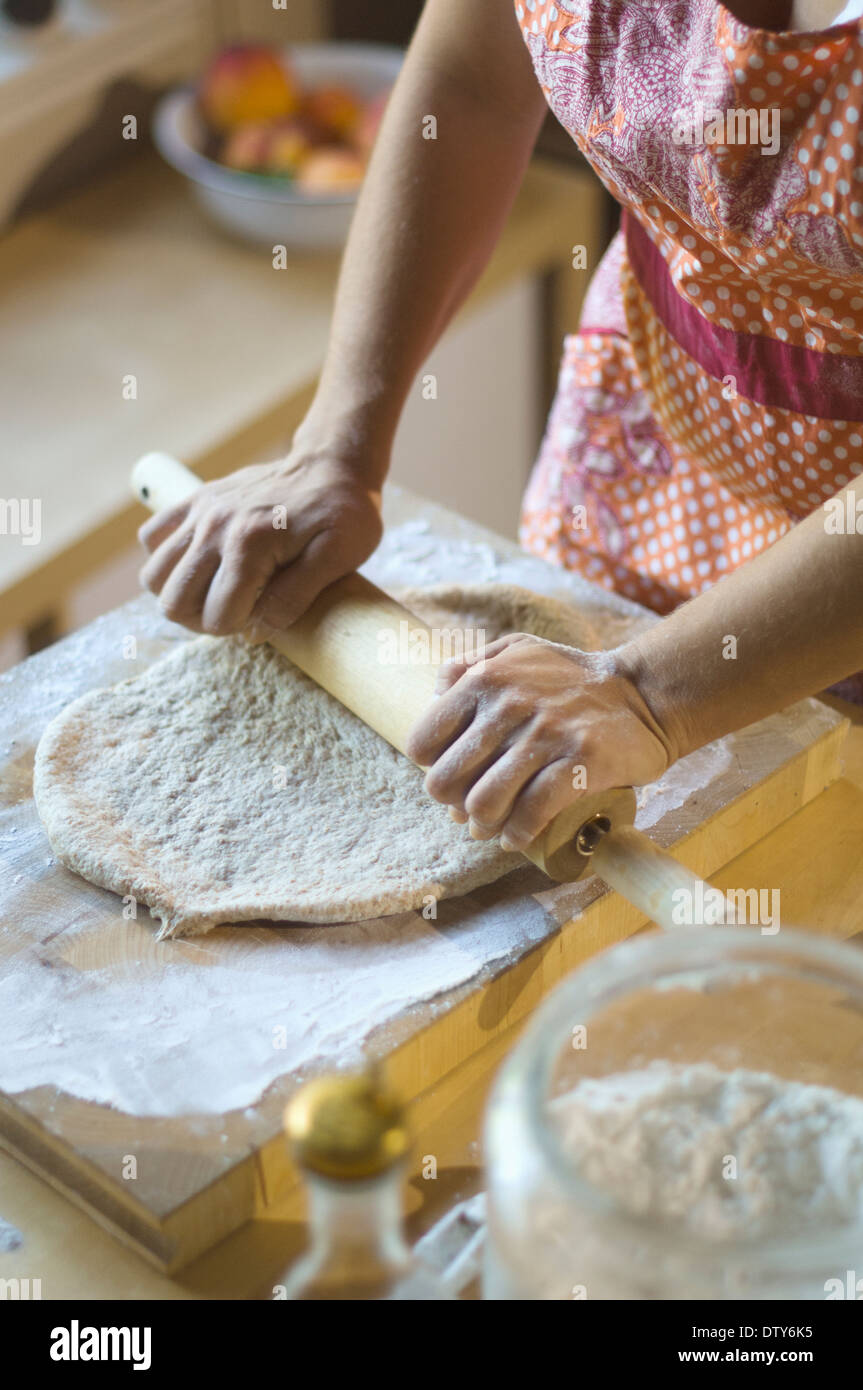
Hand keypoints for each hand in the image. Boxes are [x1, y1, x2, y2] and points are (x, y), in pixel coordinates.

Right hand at [138, 450, 382, 634]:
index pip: (216, 617)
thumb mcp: (338, 559)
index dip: (237, 628)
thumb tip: (254, 632)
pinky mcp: (196, 499)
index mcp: (250, 545)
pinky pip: (152, 536)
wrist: (333, 464)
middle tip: (234, 612)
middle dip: (201, 620)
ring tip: (214, 592)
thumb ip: (295, 598)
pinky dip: (167, 559)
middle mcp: (215, 527)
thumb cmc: (344, 514)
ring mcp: (201, 511)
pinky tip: (199, 563)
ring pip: (154, 575)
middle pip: (173, 601)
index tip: (260, 616)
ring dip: (179, 594)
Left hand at [405, 634, 675, 851]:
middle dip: (452, 805)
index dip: (433, 767)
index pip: (423, 742)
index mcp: (486, 679)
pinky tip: (517, 838)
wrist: (642, 694)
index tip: (453, 777)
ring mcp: (546, 735)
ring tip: (492, 828)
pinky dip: (517, 835)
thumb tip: (433, 695)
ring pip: (483, 804)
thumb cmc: (570, 678)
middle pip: (446, 781)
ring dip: (483, 826)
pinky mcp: (580, 763)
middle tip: (469, 810)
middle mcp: (510, 704)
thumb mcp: (516, 651)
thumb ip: (469, 664)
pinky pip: (530, 814)